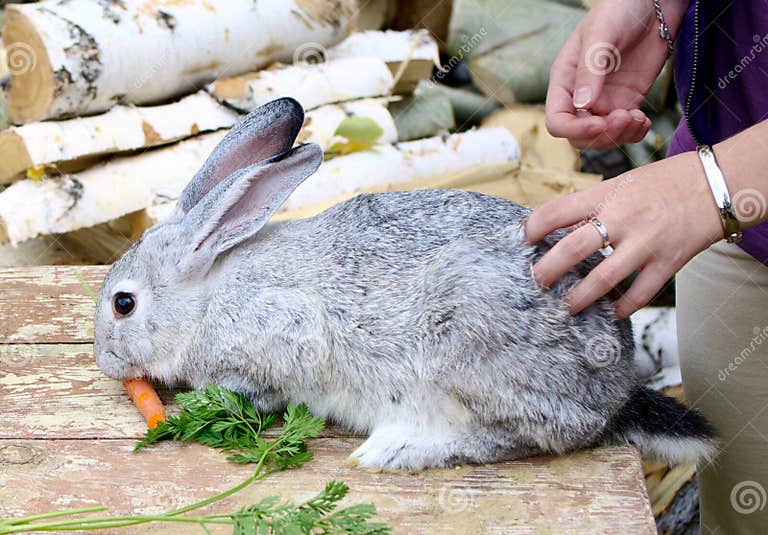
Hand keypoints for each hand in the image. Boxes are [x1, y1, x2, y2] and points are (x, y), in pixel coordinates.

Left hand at [525, 151, 723, 317]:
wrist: (717, 183)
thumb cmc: (662, 182)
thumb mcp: (620, 183)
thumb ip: (591, 205)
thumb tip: (557, 229)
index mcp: (606, 195)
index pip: (557, 211)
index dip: (533, 227)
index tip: (522, 241)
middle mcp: (623, 218)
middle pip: (574, 248)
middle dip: (548, 270)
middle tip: (535, 283)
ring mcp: (646, 242)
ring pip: (605, 278)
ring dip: (580, 297)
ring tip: (565, 307)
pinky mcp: (669, 261)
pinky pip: (641, 293)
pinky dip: (623, 307)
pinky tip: (611, 312)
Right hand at [546, 0, 687, 149]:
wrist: (653, 4)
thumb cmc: (619, 11)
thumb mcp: (601, 35)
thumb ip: (590, 70)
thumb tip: (583, 105)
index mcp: (564, 81)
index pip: (557, 121)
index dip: (575, 130)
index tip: (600, 124)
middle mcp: (580, 97)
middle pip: (578, 137)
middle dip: (601, 136)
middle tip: (626, 118)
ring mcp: (604, 102)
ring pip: (603, 139)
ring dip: (620, 137)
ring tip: (638, 118)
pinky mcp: (626, 103)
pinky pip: (625, 131)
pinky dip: (634, 134)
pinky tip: (644, 120)